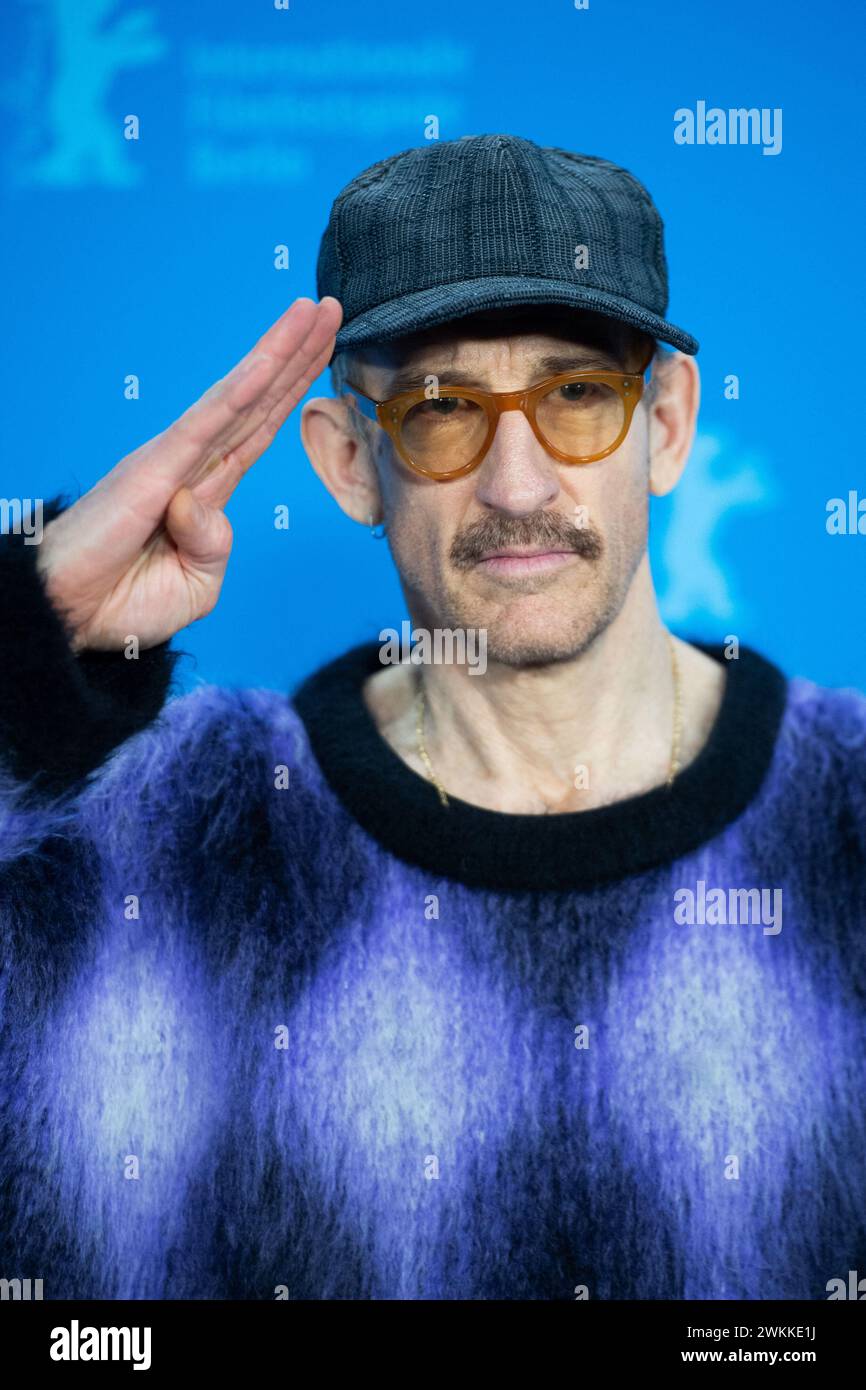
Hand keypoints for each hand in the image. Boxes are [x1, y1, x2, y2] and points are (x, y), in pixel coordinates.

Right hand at [36, 296, 342, 651]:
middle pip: (258, 400)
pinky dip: (242, 389)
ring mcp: (173, 460)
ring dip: (278, 351)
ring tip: (312, 309)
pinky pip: (208, 422)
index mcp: (204, 493)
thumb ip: (216, 544)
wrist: (68, 618)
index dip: (293, 390)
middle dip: (297, 353)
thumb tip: (206, 503)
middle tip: (330, 306)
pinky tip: (270, 360)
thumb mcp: (195, 585)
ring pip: (239, 396)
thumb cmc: (122, 602)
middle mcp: (191, 465)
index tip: (325, 350)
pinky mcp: (153, 467)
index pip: (259, 430)